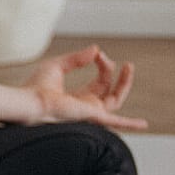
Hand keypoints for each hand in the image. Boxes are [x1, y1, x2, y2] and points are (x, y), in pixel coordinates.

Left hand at [24, 45, 145, 129]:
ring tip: (129, 66)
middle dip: (114, 72)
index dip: (103, 65)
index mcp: (77, 97)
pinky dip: (129, 124)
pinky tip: (144, 125)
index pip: (99, 81)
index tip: (97, 54)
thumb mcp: (58, 65)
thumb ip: (77, 58)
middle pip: (109, 89)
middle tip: (119, 61)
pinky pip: (114, 121)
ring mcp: (89, 113)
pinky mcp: (91, 116)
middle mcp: (85, 107)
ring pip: (115, 100)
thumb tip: (96, 49)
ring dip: (124, 83)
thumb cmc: (36, 87)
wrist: (30, 100)